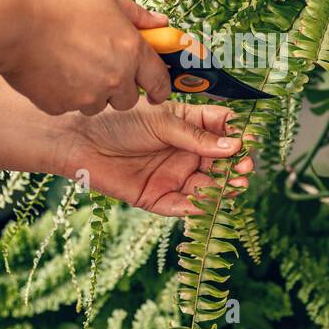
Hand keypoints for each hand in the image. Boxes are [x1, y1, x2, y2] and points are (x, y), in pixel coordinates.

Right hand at [2, 0, 171, 116]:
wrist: (12, 24)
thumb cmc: (56, 3)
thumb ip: (137, 14)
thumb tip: (161, 24)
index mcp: (131, 50)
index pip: (159, 81)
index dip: (160, 87)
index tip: (156, 91)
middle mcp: (114, 78)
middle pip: (128, 99)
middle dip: (119, 88)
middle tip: (100, 68)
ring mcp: (87, 96)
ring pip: (97, 104)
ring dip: (90, 92)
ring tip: (68, 64)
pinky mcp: (60, 107)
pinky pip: (68, 106)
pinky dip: (63, 94)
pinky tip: (50, 70)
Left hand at [59, 99, 254, 216]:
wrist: (79, 141)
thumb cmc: (117, 121)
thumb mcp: (161, 121)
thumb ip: (196, 136)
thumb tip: (234, 145)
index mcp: (188, 126)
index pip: (221, 129)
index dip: (237, 134)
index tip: (249, 138)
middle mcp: (184, 153)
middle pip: (220, 162)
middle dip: (235, 165)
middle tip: (244, 167)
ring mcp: (173, 177)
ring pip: (207, 187)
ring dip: (223, 188)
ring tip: (235, 184)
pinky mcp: (158, 199)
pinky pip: (184, 206)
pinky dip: (198, 207)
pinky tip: (209, 201)